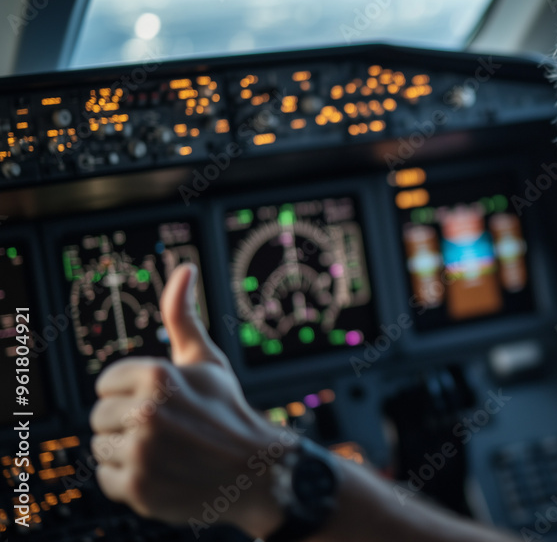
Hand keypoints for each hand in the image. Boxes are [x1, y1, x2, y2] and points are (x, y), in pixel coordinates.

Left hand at [90, 264, 288, 538]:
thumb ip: (182, 315)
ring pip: (101, 448)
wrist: (256, 470)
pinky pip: (108, 479)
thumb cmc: (227, 411)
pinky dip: (130, 481)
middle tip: (166, 431)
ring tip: (164, 452)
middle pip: (98, 417)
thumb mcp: (206, 360)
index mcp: (157, 375)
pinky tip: (161, 473)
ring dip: (127, 453)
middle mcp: (147, 413)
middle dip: (127, 423)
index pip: (106, 384)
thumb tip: (182, 268)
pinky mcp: (139, 489)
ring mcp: (142, 454)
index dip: (132, 393)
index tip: (162, 404)